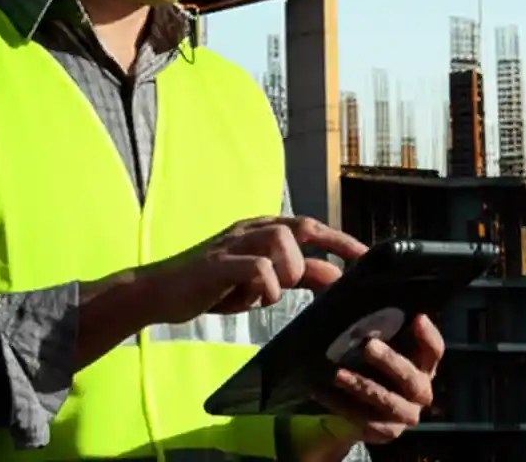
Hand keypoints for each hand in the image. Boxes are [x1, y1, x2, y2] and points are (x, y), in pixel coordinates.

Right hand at [143, 216, 368, 323]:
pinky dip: (266, 284)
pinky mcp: (216, 263)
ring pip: (280, 239)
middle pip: (300, 226)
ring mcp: (231, 244)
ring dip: (289, 268)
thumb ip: (296, 276)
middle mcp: (249, 230)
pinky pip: (255, 266)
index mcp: (260, 231)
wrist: (160, 292)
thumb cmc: (212, 286)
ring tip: (276, 291)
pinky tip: (258, 299)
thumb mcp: (262, 282)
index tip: (365, 256)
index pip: (309, 227)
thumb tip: (335, 276)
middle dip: (329, 246)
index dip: (339, 239)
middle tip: (344, 273)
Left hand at [314, 314, 444, 445]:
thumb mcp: (377, 344)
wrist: (360, 408)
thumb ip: (373, 323)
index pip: (434, 351)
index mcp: (423, 366)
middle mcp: (420, 392)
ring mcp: (404, 414)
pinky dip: (340, 404)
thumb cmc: (371, 366)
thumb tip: (344, 284)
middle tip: (368, 346)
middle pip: (411, 379)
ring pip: (387, 402)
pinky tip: (320, 390)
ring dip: (363, 386)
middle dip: (390, 362)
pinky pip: (362, 419)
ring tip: (338, 374)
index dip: (428, 336)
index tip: (416, 317)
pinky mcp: (384, 431)